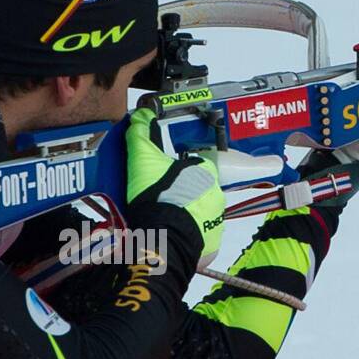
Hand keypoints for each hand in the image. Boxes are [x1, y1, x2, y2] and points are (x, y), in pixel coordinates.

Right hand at [125, 107, 224, 265]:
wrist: (162, 237)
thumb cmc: (156, 195)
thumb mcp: (142, 161)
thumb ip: (141, 136)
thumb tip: (141, 114)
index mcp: (205, 172)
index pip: (197, 165)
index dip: (181, 170)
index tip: (167, 178)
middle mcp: (217, 195)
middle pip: (201, 190)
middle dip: (186, 194)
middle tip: (163, 200)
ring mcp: (216, 222)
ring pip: (202, 214)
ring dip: (188, 216)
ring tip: (166, 222)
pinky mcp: (212, 244)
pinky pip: (201, 238)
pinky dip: (189, 237)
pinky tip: (172, 237)